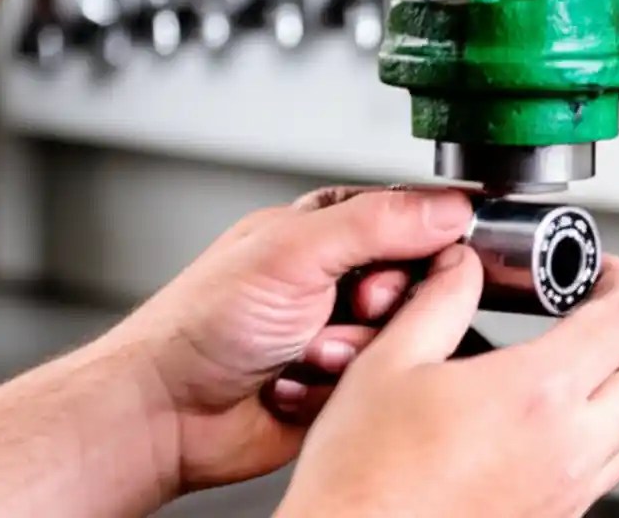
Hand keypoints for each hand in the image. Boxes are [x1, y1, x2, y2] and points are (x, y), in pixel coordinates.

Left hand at [106, 187, 472, 492]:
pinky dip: (339, 388)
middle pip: (419, 286)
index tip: (387, 273)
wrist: (167, 412)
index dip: (418, 252)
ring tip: (304, 353)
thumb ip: (378, 223)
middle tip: (347, 310)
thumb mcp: (295, 253)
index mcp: (332, 228)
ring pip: (403, 339)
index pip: (417, 223)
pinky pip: (382, 385)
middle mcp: (341, 276)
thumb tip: (451, 207)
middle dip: (379, 309)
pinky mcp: (344, 383)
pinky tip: (297, 383)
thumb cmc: (202, 322)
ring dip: (353, 354)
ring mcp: (344, 331)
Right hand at [276, 249, 618, 517]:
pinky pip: (598, 477)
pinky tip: (543, 428)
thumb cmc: (360, 478)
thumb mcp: (389, 362)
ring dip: (618, 395)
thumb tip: (462, 267)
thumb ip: (439, 301)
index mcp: (536, 395)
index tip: (605, 274)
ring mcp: (564, 496)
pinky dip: (591, 442)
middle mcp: (566, 450)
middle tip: (603, 318)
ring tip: (577, 372)